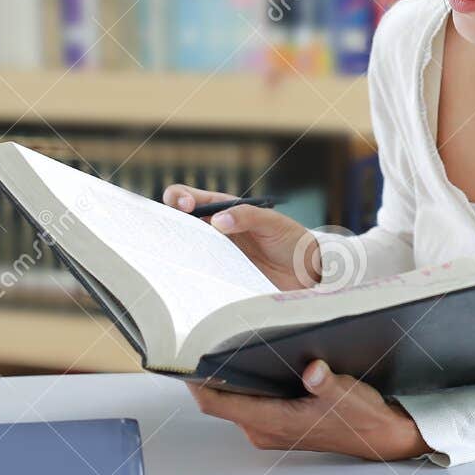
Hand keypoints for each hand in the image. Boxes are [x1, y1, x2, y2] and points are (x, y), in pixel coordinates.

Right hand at [162, 184, 319, 291]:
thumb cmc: (291, 240)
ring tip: (181, 254)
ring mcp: (215, 254)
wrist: (306, 273)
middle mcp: (214, 231)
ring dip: (178, 251)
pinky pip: (199, 274)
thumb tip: (218, 220)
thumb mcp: (274, 223)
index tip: (187, 206)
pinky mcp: (220, 276)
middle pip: (178, 224)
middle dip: (168, 224)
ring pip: (184, 250)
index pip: (191, 198)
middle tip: (176, 231)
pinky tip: (193, 277)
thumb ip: (248, 216)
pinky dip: (192, 274)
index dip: (180, 198)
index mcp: (224, 209)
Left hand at [189, 360, 432, 461]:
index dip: (197, 382)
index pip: (218, 404)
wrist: (381, 437)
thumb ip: (326, 382)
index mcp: (273, 423)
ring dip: (228, 378)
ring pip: (235, 401)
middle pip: (221, 400)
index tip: (185, 357)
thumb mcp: (346, 395)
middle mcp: (264, 429)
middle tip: (204, 339)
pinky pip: (250, 402)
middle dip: (211, 373)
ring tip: (224, 345)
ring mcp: (270, 429)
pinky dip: (245, 384)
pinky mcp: (280, 424)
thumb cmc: (362, 418)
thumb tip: (312, 370)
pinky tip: (252, 361)